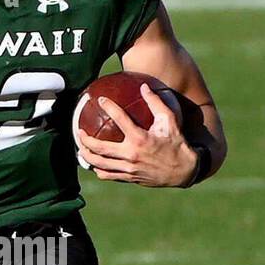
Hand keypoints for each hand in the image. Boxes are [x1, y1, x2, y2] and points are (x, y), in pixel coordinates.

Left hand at [78, 84, 197, 186]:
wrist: (184, 171)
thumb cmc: (177, 143)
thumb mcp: (170, 120)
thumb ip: (156, 102)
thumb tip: (143, 86)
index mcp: (141, 138)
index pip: (120, 119)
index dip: (109, 107)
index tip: (100, 100)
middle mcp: (132, 154)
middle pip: (100, 148)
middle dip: (86, 140)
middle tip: (79, 131)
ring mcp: (129, 168)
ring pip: (100, 164)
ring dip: (87, 156)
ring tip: (81, 148)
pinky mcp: (130, 178)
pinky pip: (108, 175)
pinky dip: (98, 169)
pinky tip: (94, 164)